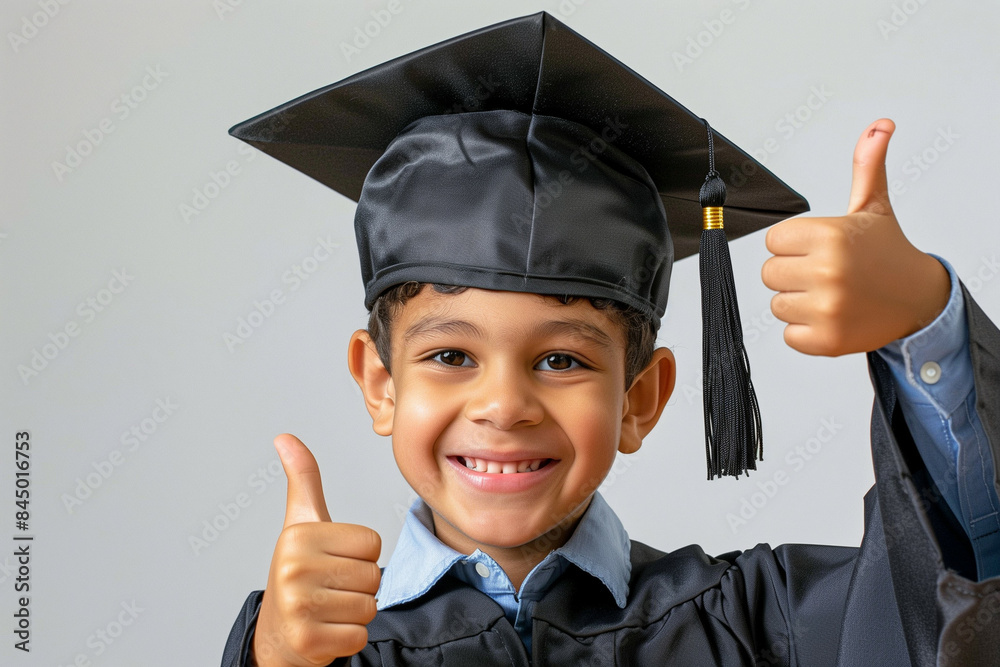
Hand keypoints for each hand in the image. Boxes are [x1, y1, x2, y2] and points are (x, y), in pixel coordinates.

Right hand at [251, 434, 380, 666]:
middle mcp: (294, 568)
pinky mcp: (307, 641)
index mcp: (299, 536)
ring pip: (369, 607)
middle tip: (330, 589)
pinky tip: (326, 631)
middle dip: (359, 586)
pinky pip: (359, 636)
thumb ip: (303, 480)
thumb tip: (285, 437)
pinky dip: (348, 637)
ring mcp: (298, 606)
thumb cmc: (299, 573)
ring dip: (355, 613)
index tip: (333, 562)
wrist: (277, 634)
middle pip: (373, 576)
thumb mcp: (302, 523)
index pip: (372, 544)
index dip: (361, 556)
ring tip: (328, 609)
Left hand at [762, 118, 950, 355]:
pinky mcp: (826, 340)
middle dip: (792, 272)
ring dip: (797, 302)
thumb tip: (880, 126)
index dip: (792, 244)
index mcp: (831, 236)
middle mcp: (828, 271)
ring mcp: (827, 308)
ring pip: (776, 304)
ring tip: (831, 294)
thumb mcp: (873, 207)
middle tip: (825, 273)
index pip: (773, 241)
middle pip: (769, 273)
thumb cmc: (887, 252)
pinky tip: (832, 317)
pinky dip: (805, 332)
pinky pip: (788, 335)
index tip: (818, 248)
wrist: (919, 300)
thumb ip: (867, 166)